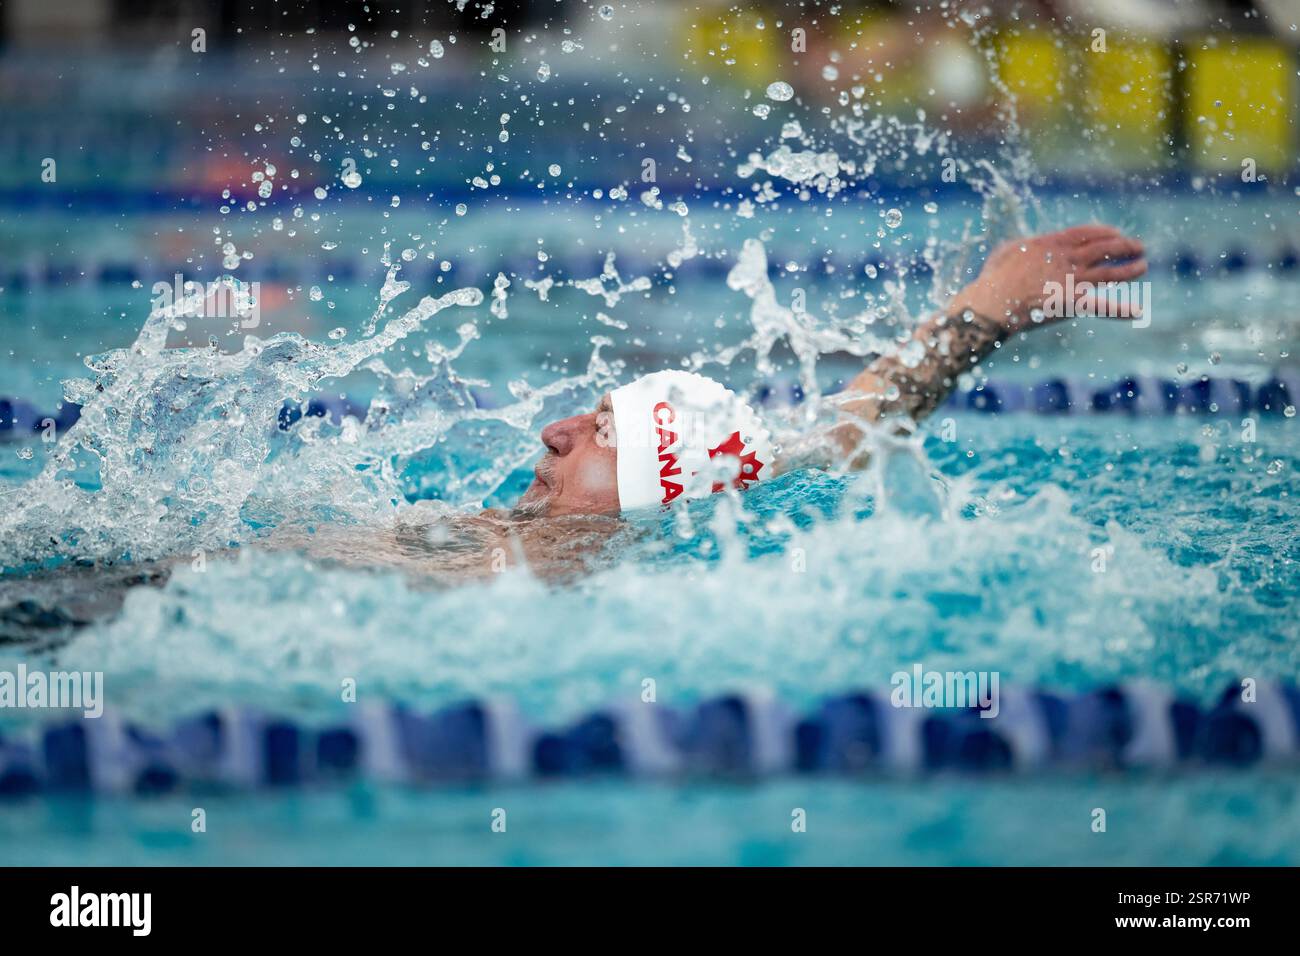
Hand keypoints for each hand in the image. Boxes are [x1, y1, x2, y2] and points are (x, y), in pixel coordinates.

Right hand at [949, 225, 1147, 327]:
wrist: (993, 303)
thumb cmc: (993, 277)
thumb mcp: (1007, 250)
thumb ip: (1024, 245)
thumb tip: (1029, 244)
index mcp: (1052, 244)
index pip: (1087, 233)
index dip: (1105, 231)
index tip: (1116, 232)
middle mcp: (1067, 260)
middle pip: (1105, 248)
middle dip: (1125, 246)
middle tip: (1138, 247)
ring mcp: (1072, 282)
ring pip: (1110, 273)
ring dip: (1129, 269)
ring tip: (1143, 266)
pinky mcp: (1072, 304)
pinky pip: (1101, 306)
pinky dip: (1120, 310)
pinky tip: (1137, 311)